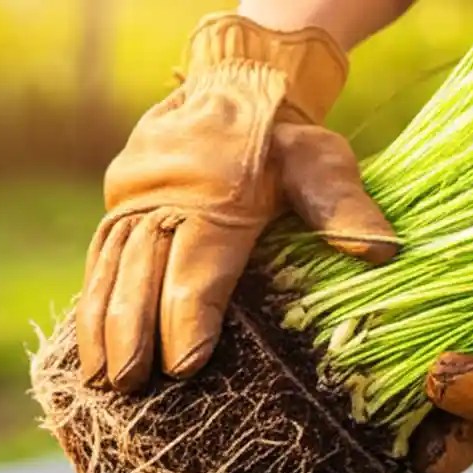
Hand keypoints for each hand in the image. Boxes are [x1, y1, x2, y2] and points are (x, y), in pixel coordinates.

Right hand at [77, 13, 395, 391]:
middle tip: (131, 386)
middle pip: (144, 274)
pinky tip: (89, 342)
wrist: (233, 85)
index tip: (183, 365)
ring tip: (99, 379)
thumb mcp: (321, 161)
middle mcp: (167, 198)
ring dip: (102, 324)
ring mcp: (135, 197)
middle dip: (134, 334)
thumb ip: (343, 206)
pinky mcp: (118, 200)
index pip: (198, 266)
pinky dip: (92, 298)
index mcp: (218, 195)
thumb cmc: (284, 140)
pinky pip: (99, 255)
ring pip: (112, 267)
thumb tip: (382, 251)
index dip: (188, 317)